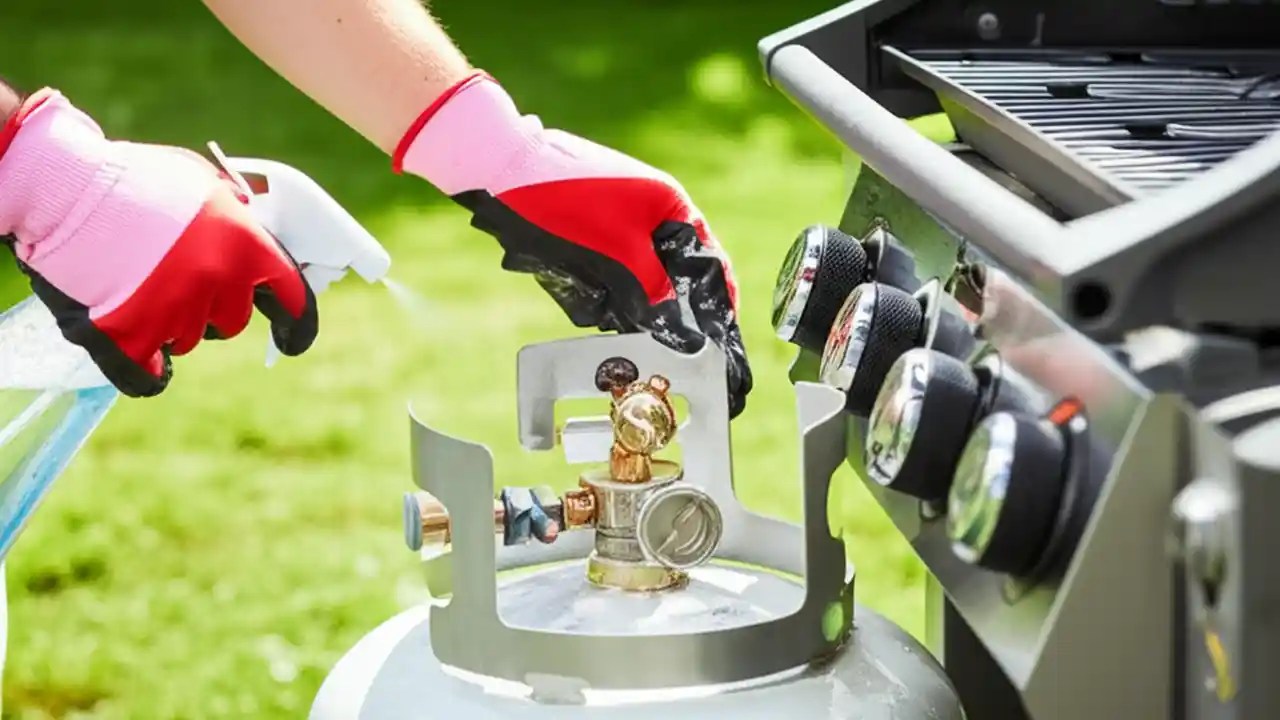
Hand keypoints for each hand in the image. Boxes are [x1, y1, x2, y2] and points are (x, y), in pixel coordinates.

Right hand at [0, 89, 316, 396]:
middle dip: (211, 307)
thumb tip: (250, 230)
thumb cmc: (131, 176)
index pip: (292, 296)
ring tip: (135, 285)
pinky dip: (146, 373)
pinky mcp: (131, 336)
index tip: (292, 339)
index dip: (296, 323)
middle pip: (232, 321)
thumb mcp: (201, 183)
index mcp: (246, 245)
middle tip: (175, 279)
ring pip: (188, 340)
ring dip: (170, 323)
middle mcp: (220, 282)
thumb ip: (234, 216)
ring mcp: (176, 311)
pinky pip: (148, 378)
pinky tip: (146, 365)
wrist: (64, 184)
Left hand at [394, 73, 752, 417]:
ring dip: (629, 301)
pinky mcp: (591, 231)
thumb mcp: (619, 252)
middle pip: (673, 272)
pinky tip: (592, 304)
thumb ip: (653, 291)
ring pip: (639, 275)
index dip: (716, 300)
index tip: (720, 337)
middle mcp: (650, 211)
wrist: (504, 169)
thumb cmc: (567, 202)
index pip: (708, 259)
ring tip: (619, 322)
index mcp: (670, 204)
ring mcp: (619, 220)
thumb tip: (676, 327)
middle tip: (664, 342)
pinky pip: (610, 270)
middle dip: (664, 307)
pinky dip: (604, 290)